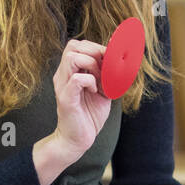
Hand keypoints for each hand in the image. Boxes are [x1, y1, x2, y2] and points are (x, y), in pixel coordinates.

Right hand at [51, 38, 112, 160]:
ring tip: (100, 81)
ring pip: (72, 57)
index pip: (79, 44)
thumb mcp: (103, 90)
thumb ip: (108, 75)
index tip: (110, 62)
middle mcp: (63, 75)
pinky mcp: (66, 98)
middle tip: (105, 71)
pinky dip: (90, 81)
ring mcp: (63, 85)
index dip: (97, 47)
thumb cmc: (89, 115)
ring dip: (93, 66)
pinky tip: (95, 92)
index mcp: (70, 71)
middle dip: (95, 52)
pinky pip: (76, 79)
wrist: (77, 139)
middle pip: (73, 45)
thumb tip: (122, 60)